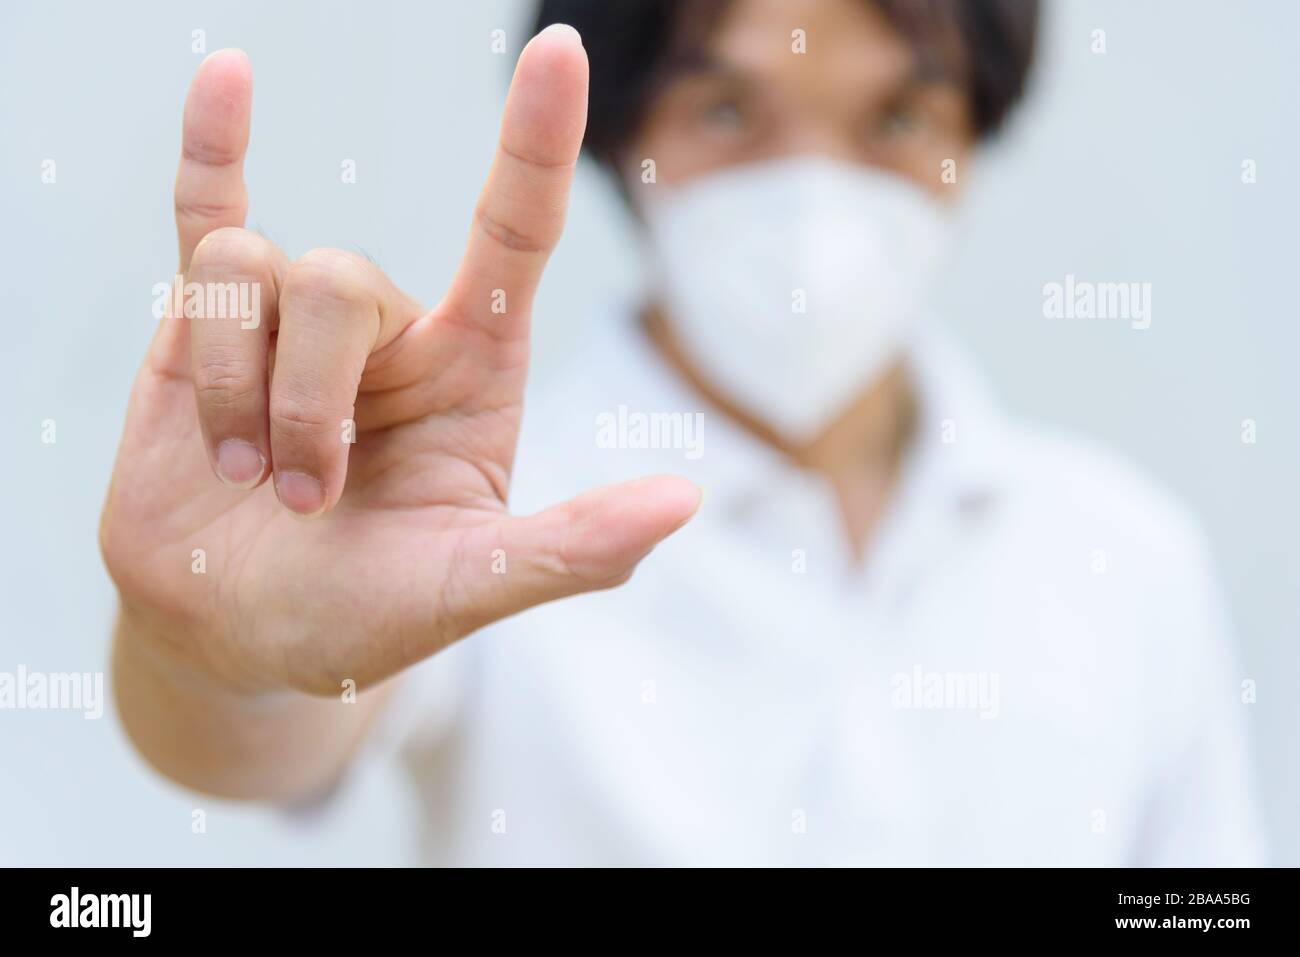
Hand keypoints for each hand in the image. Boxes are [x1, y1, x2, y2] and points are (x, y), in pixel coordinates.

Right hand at [100, 30, 700, 697]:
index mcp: (470, 369)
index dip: (537, 141)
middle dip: (309, 400)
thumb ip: (571, 549)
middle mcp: (390, 330)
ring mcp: (294, 321)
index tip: (561, 52)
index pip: (515, 232)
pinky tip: (229, 78)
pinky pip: (206, 214)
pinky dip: (210, 146)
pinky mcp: (204, 325)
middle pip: (340, 277)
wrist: (237, 637)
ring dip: (232, 389)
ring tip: (242, 478)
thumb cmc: (363, 615)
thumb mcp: (471, 591)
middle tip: (304, 499)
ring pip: (249, 267)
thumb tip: (683, 503)